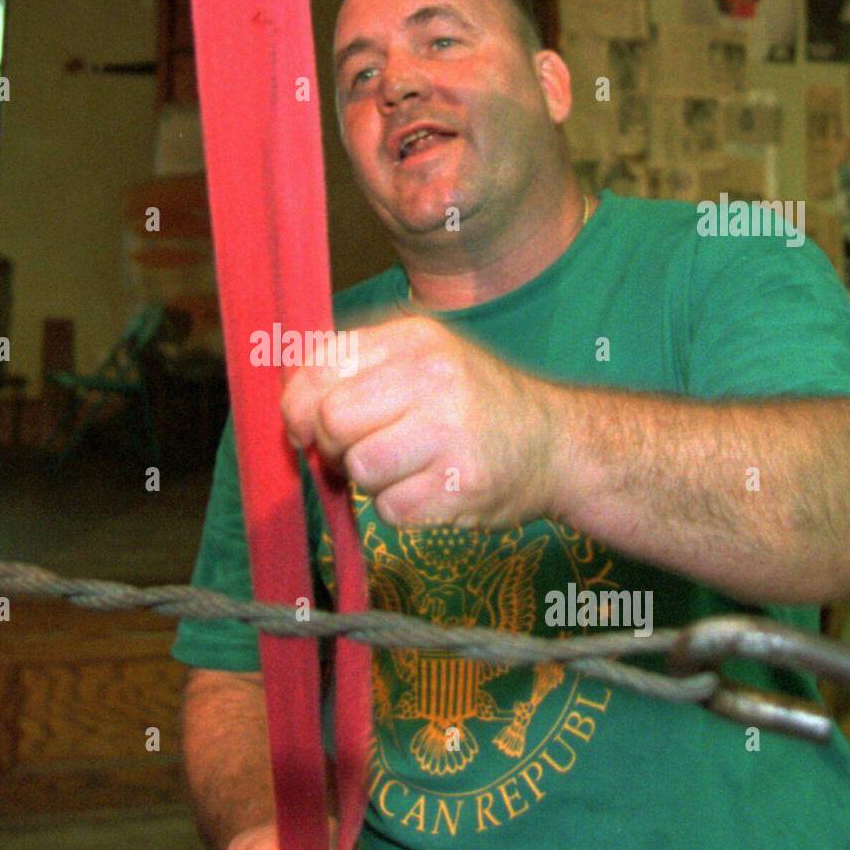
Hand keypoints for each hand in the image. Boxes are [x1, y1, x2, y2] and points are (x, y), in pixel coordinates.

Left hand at [281, 316, 563, 529]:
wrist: (557, 444)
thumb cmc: (474, 404)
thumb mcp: (423, 361)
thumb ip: (356, 372)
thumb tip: (291, 409)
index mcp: (415, 339)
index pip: (321, 365)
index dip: (298, 405)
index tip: (305, 426)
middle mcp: (434, 377)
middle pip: (333, 420)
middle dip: (334, 446)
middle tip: (362, 451)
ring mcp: (451, 431)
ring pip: (359, 468)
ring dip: (371, 480)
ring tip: (407, 468)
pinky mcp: (462, 485)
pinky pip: (390, 510)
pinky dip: (400, 509)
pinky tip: (430, 489)